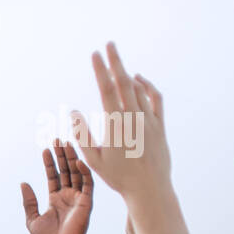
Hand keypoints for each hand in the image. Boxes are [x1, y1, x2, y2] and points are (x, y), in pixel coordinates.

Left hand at [21, 139, 93, 233]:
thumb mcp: (32, 218)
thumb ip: (28, 201)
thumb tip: (23, 183)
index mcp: (55, 198)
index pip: (53, 175)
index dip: (50, 163)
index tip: (45, 149)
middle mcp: (68, 195)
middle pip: (65, 170)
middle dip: (61, 155)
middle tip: (58, 140)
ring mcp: (78, 197)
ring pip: (76, 173)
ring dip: (72, 159)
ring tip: (67, 144)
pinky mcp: (86, 202)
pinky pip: (87, 184)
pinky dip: (84, 172)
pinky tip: (78, 161)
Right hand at [71, 42, 169, 203]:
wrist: (150, 188)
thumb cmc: (118, 177)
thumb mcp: (93, 159)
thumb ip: (82, 133)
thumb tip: (73, 110)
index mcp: (116, 124)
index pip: (107, 90)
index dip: (101, 70)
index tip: (95, 54)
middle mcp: (134, 117)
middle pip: (124, 82)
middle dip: (116, 61)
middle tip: (110, 45)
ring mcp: (149, 120)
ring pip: (139, 89)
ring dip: (127, 73)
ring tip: (118, 63)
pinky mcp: (159, 125)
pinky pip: (155, 98)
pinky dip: (147, 86)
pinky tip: (138, 80)